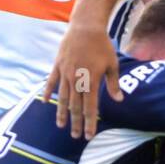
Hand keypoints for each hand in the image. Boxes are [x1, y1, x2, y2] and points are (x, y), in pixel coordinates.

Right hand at [43, 19, 121, 138]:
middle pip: (76, 106)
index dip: (89, 123)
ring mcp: (65, 73)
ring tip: (61, 125)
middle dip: (76, 123)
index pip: (90, 107)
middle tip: (75, 136)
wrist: (86, 27)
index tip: (88, 135)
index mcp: (91, 81)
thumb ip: (113, 84)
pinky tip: (44, 103)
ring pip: (62, 98)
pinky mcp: (57, 66)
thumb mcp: (112, 65)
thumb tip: (119, 100)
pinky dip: (47, 92)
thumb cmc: (102, 46)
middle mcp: (76, 80)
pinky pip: (51, 82)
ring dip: (62, 113)